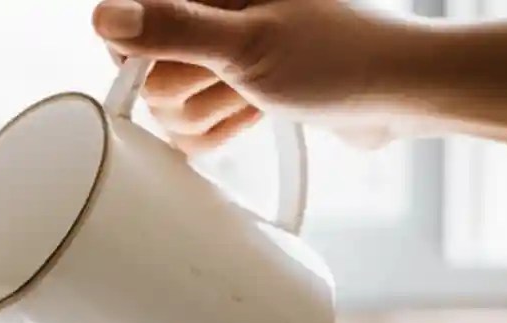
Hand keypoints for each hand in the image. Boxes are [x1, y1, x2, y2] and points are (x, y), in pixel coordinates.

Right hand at [92, 0, 410, 153]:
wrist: (402, 93)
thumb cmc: (344, 56)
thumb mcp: (250, 44)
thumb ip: (173, 30)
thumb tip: (104, 16)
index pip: (127, 19)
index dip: (141, 54)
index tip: (182, 65)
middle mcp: (212, 11)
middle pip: (147, 71)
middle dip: (190, 92)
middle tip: (237, 82)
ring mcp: (220, 51)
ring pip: (170, 104)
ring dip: (213, 114)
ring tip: (256, 98)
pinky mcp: (233, 84)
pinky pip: (195, 123)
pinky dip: (224, 128)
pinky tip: (259, 110)